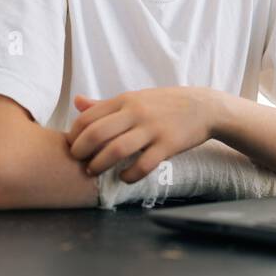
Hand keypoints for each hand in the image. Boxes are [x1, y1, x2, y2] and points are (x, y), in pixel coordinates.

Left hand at [67, 87, 223, 183]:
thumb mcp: (134, 98)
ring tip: (94, 171)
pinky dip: (129, 175)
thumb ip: (104, 104)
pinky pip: (143, 165)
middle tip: (78, 162)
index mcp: (124, 100)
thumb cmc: (163, 104)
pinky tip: (125, 178)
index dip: (74, 135)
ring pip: (116, 150)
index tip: (72, 146)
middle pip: (97, 133)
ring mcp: (152, 128)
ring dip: (100, 165)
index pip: (87, 117)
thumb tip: (77, 102)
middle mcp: (135, 112)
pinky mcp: (167, 144)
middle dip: (81, 152)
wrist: (203, 107)